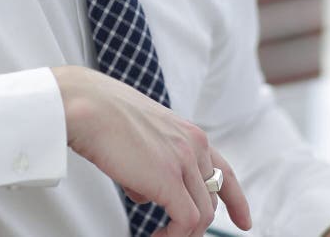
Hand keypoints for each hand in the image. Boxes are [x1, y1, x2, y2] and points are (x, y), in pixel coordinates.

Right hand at [52, 65, 251, 236]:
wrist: (86, 105)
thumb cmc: (101, 114)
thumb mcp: (140, 133)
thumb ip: (153, 158)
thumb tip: (145, 191)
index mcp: (188, 131)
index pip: (222, 170)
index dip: (236, 199)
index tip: (244, 221)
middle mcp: (192, 144)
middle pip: (210, 199)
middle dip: (196, 222)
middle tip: (170, 233)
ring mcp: (183, 161)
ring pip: (201, 214)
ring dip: (182, 233)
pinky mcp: (168, 180)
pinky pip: (187, 222)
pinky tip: (155, 236)